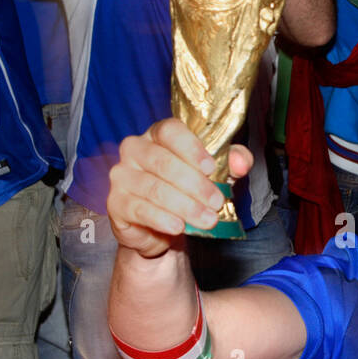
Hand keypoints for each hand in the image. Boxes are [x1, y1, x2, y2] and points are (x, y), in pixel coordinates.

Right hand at [108, 118, 253, 257]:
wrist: (163, 227)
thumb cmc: (188, 191)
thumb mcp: (215, 174)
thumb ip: (232, 162)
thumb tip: (242, 163)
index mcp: (157, 134)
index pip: (169, 131)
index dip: (191, 148)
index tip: (211, 168)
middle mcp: (134, 150)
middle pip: (163, 162)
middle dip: (195, 184)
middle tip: (217, 202)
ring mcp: (121, 176)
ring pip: (154, 189)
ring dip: (185, 206)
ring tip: (208, 220)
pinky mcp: (116, 203)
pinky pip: (140, 209)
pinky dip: (162, 219)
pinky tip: (178, 227)